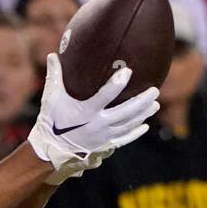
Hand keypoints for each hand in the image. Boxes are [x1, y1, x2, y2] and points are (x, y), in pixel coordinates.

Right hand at [29, 53, 158, 182]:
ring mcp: (103, 137)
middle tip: (155, 90)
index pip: (105, 95)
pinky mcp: (104, 145)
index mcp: (85, 111)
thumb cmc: (51, 122)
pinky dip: (135, 133)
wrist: (51, 152)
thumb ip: (55, 76)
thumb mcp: (51, 98)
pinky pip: (124, 139)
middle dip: (142, 101)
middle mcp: (97, 125)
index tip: (129, 71)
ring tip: (155, 104)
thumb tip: (52, 54)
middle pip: (125, 112)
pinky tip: (145, 126)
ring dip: (143, 115)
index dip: (117, 83)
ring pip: (128, 125)